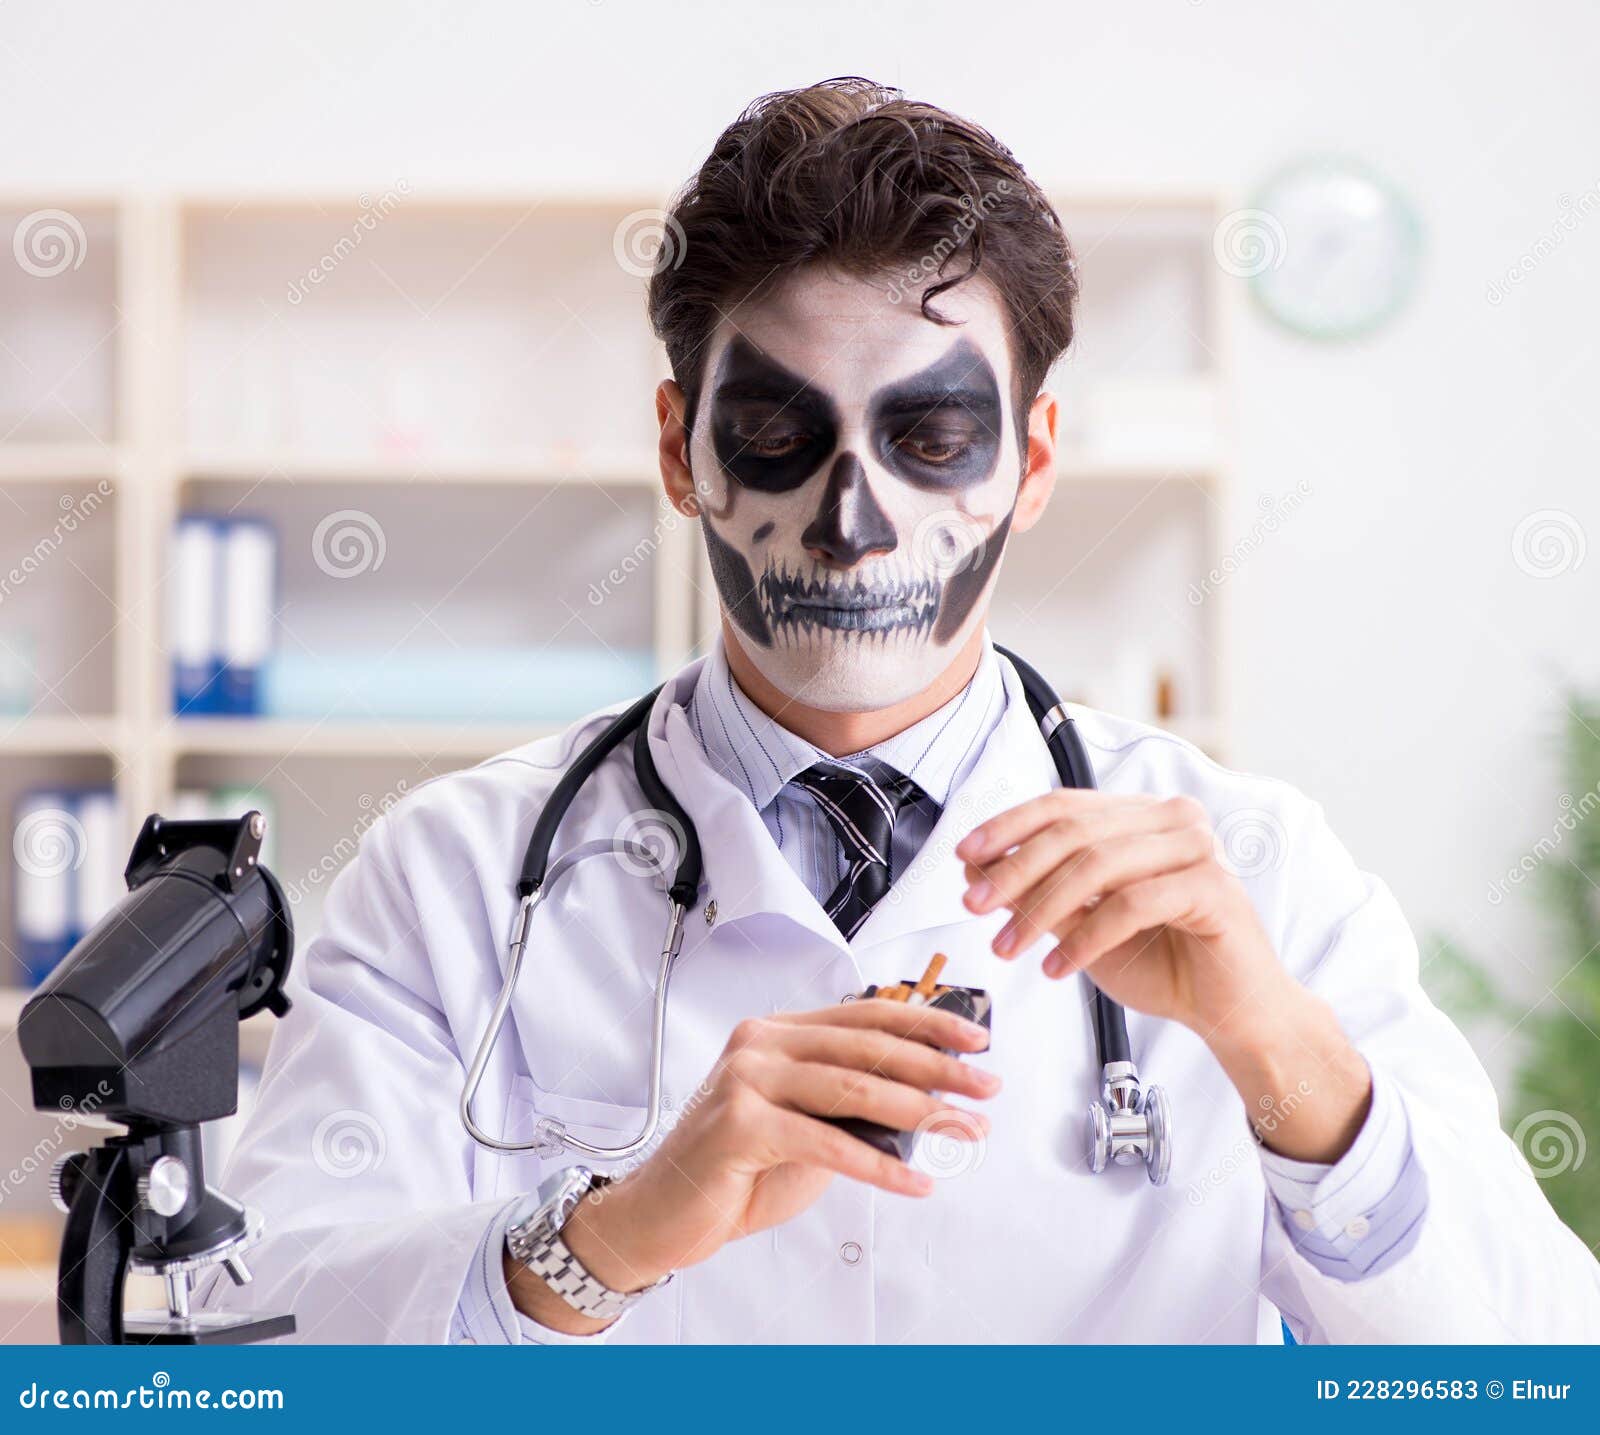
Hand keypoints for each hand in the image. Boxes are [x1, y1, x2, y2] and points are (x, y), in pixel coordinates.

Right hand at [507, 998, 995, 1332]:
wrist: (660, 1213)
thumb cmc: (732, 1172)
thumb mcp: (803, 1126)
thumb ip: (848, 1106)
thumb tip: (924, 1099)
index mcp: (777, 1031)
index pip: (866, 1015)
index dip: (927, 1022)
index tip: (976, 1038)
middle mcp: (761, 1043)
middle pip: (869, 1046)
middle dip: (939, 1066)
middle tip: (985, 1086)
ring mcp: (747, 1079)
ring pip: (855, 1088)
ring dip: (921, 1111)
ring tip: (964, 1130)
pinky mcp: (740, 1124)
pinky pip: (827, 1143)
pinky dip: (879, 1165)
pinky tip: (914, 1180)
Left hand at [957, 790, 1287, 1038]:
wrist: (1230, 1015)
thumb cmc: (1163, 965)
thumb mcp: (1082, 927)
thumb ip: (1037, 895)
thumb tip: (975, 871)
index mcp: (1141, 817)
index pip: (1063, 806)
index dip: (1008, 827)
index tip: (964, 857)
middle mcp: (1172, 820)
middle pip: (1073, 832)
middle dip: (1014, 871)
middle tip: (974, 906)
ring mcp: (1197, 848)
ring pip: (1097, 866)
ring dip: (1041, 910)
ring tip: (1008, 948)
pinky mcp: (1213, 888)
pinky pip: (1131, 904)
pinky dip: (1085, 939)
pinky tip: (1056, 968)